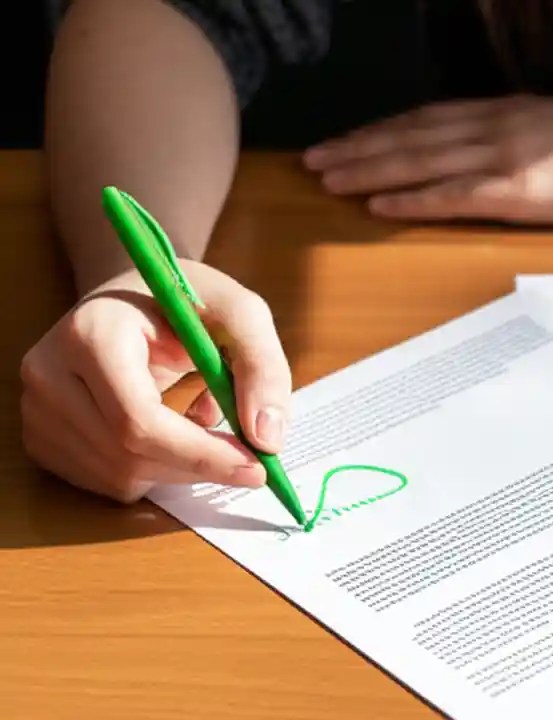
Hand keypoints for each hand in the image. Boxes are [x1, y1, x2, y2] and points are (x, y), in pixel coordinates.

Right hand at [19, 264, 291, 502]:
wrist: (133, 297)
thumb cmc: (186, 301)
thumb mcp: (239, 312)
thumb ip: (262, 367)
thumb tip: (268, 439)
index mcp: (92, 332)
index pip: (138, 418)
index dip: (200, 452)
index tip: (257, 466)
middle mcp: (49, 371)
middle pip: (128, 453)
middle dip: (199, 465)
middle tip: (252, 464)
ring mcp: (37, 408)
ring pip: (119, 475)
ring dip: (180, 469)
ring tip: (202, 425)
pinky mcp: (41, 436)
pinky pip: (106, 481)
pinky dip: (153, 471)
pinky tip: (170, 434)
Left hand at [303, 95, 552, 224]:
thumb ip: (534, 140)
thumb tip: (512, 155)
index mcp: (511, 112)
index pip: (431, 119)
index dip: (383, 130)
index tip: (346, 139)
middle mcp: (498, 126)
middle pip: (412, 135)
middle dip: (358, 147)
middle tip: (312, 160)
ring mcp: (507, 156)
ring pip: (420, 160)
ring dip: (369, 169)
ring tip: (327, 179)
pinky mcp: (522, 190)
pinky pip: (453, 195)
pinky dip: (411, 200)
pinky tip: (379, 206)